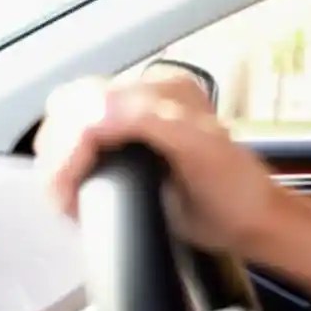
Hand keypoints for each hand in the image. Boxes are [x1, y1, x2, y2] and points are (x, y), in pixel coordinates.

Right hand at [34, 75, 285, 251]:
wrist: (253, 221)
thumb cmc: (236, 191)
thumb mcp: (203, 151)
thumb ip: (153, 122)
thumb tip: (97, 113)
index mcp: (165, 89)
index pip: (89, 100)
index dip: (69, 142)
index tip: (66, 187)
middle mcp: (148, 95)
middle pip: (70, 109)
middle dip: (58, 153)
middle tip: (63, 198)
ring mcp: (136, 118)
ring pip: (67, 126)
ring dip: (59, 162)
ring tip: (68, 199)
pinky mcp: (130, 141)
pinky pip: (81, 143)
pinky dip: (70, 168)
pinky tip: (76, 192)